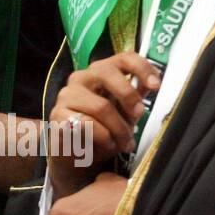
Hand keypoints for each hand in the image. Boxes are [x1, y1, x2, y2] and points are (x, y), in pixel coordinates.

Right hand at [48, 52, 158, 196]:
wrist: (75, 157)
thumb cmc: (101, 131)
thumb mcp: (123, 113)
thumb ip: (135, 97)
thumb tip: (151, 84)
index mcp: (100, 72)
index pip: (122, 57)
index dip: (142, 67)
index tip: (156, 86)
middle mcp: (81, 78)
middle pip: (107, 73)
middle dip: (128, 96)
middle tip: (138, 115)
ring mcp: (67, 96)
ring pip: (101, 106)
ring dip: (120, 129)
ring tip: (125, 143)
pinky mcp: (58, 116)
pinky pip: (89, 125)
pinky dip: (105, 138)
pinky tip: (108, 145)